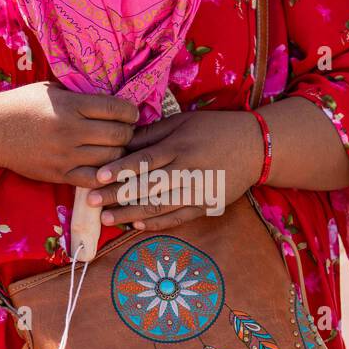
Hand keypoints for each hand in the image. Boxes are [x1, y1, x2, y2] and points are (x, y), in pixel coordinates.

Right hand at [0, 82, 137, 186]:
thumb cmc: (22, 104)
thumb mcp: (51, 90)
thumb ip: (80, 95)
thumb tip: (113, 98)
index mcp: (70, 105)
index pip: (116, 109)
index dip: (130, 112)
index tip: (130, 114)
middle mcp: (70, 130)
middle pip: (119, 135)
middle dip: (128, 133)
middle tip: (125, 132)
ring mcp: (65, 155)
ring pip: (111, 159)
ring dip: (119, 154)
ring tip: (116, 149)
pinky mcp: (58, 174)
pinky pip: (93, 179)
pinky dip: (106, 176)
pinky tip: (106, 169)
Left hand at [80, 110, 264, 231]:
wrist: (257, 147)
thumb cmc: (213, 129)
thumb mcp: (182, 122)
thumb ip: (152, 133)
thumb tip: (121, 140)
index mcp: (179, 146)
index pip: (145, 160)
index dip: (120, 169)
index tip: (99, 176)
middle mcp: (187, 170)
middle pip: (147, 186)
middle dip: (117, 195)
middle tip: (92, 201)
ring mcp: (198, 191)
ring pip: (160, 206)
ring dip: (131, 214)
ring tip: (107, 219)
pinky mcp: (207, 206)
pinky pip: (179, 218)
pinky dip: (158, 223)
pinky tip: (137, 226)